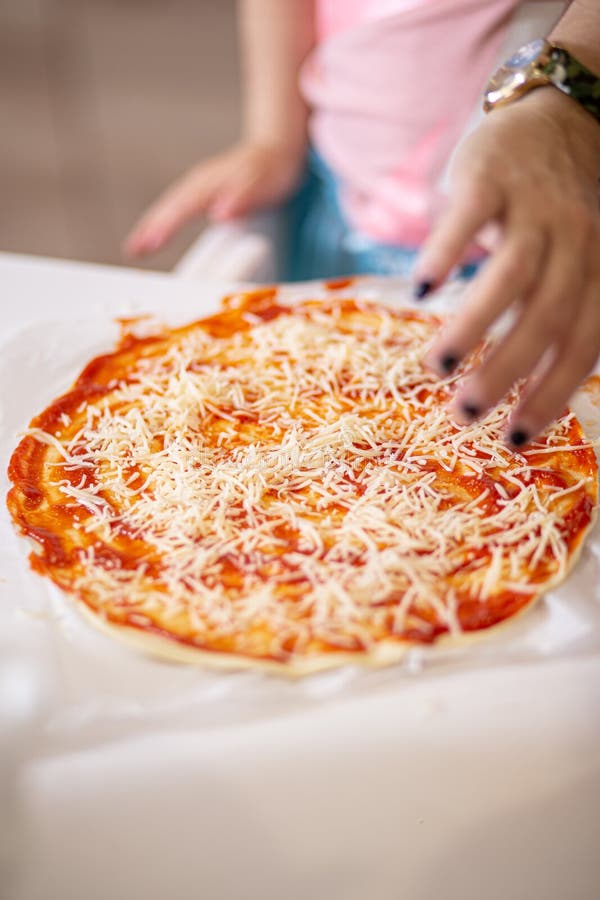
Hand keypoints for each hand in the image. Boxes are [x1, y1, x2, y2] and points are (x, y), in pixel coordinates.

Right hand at [124, 140, 304, 257]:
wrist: (277, 147)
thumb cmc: (273, 168)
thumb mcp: (264, 184)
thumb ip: (242, 198)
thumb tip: (219, 213)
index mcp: (211, 182)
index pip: (183, 206)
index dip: (166, 225)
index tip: (150, 242)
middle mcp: (200, 182)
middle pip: (169, 206)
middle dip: (149, 228)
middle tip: (133, 250)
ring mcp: (199, 185)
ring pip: (169, 205)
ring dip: (151, 225)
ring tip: (136, 247)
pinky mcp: (202, 191)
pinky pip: (176, 206)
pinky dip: (163, 219)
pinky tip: (156, 232)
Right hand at [415, 88, 599, 446]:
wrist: (560, 111)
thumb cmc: (562, 210)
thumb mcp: (583, 258)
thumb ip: (563, 312)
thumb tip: (532, 392)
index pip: (584, 344)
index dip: (552, 395)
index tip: (513, 437)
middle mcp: (577, 238)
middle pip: (547, 317)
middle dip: (507, 374)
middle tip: (466, 415)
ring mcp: (534, 205)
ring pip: (511, 275)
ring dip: (473, 327)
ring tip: (437, 368)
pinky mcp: (490, 175)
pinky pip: (468, 217)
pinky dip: (446, 252)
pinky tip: (421, 288)